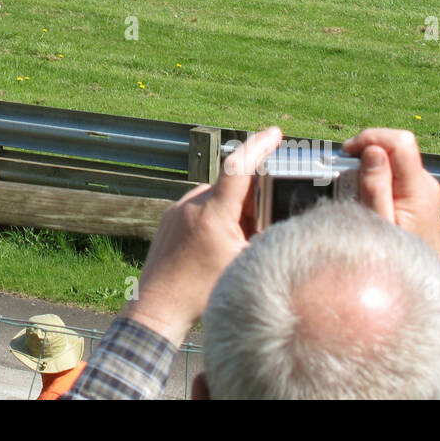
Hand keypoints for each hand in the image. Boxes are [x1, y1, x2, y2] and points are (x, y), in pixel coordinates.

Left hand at [122, 127, 282, 345]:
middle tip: (261, 226)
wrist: (156, 307)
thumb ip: (263, 240)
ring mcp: (177, 210)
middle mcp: (192, 204)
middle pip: (232, 186)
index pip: (239, 167)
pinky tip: (217, 245)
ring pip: (216, 198)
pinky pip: (199, 208)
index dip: (259, 146)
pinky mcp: (168, 219)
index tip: (275, 133)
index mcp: (213, 213)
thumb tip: (283, 223)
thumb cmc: (200, 293)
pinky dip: (215, 217)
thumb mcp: (244, 268)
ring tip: (237, 243)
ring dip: (232, 211)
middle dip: (252, 199)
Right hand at [342, 129, 439, 257]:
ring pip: (395, 159)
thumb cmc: (393, 261)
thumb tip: (374, 151)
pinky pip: (396, 173)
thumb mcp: (377, 223)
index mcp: (418, 189)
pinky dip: (377, 176)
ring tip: (351, 186)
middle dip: (367, 151)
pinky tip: (364, 194)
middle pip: (397, 146)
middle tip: (342, 170)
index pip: (400, 141)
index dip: (371, 138)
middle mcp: (426, 184)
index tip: (346, 153)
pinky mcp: (419, 197)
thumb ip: (376, 186)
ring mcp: (424, 190)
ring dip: (370, 165)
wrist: (417, 287)